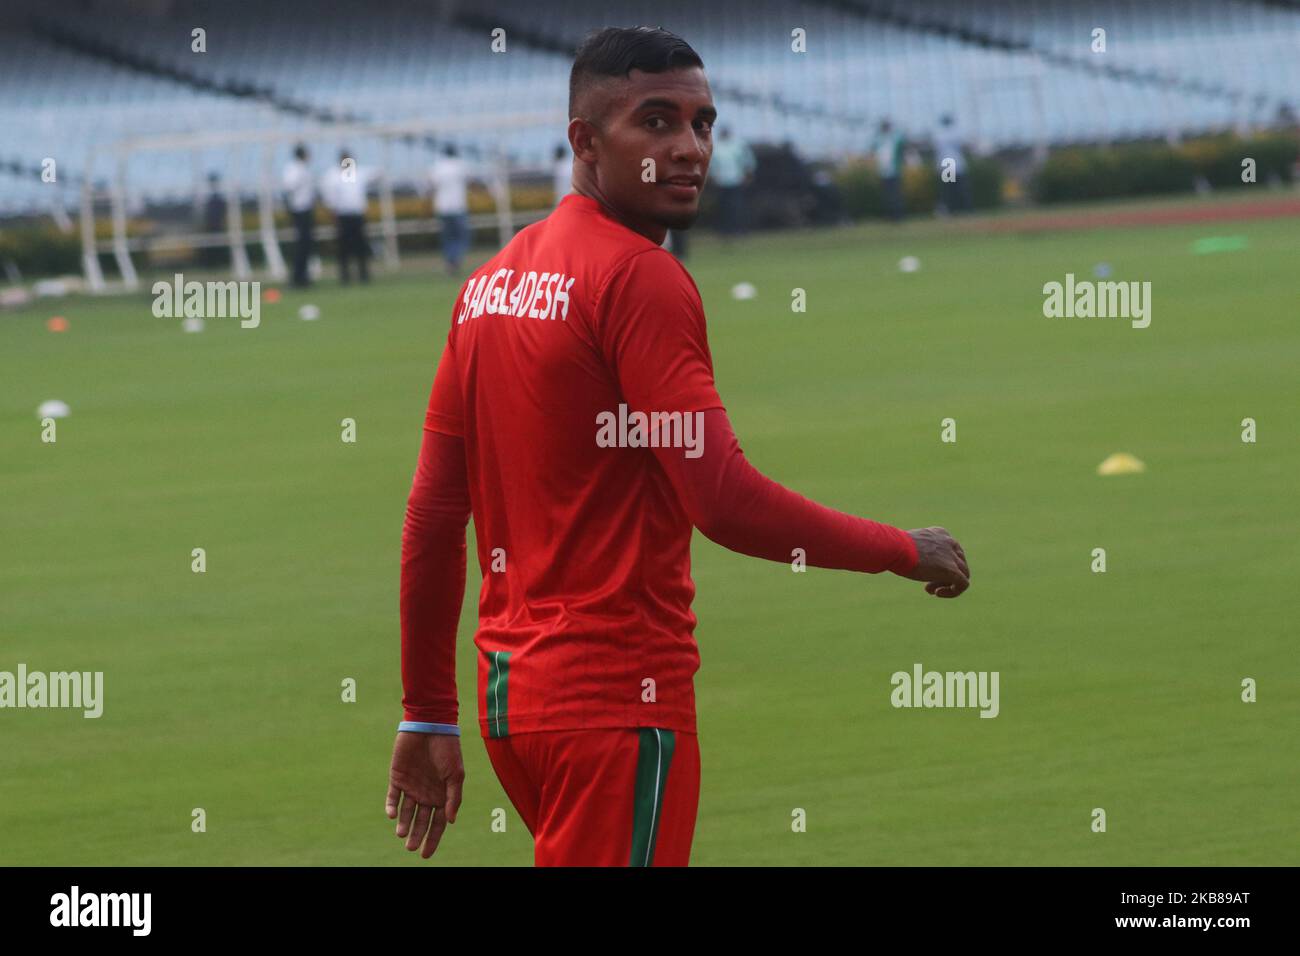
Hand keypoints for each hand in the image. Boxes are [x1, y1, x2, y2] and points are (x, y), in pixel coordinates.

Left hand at [386, 731, 464, 858]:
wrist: (430, 726)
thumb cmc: (447, 749)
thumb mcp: (456, 774)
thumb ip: (453, 797)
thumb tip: (451, 821)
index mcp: (442, 795)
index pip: (437, 823)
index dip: (433, 839)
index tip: (426, 855)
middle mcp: (426, 794)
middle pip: (420, 821)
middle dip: (416, 835)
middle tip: (411, 848)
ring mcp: (411, 786)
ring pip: (405, 812)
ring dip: (403, 824)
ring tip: (402, 834)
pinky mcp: (397, 777)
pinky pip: (393, 796)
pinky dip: (391, 807)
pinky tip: (393, 815)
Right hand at [901, 527, 969, 597]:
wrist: (896, 548)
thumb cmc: (895, 547)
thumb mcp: (909, 545)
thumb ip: (918, 551)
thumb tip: (915, 562)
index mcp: (941, 534)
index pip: (950, 550)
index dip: (941, 564)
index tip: (926, 572)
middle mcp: (950, 543)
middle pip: (958, 562)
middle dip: (944, 575)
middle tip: (928, 584)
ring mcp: (952, 557)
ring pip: (962, 574)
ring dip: (947, 584)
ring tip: (932, 590)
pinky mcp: (952, 571)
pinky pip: (963, 584)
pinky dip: (953, 592)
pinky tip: (938, 593)